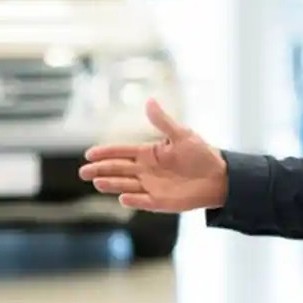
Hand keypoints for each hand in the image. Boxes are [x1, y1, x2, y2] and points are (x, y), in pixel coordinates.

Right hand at [79, 98, 227, 212]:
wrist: (219, 177)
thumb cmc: (201, 154)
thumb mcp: (182, 134)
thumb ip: (163, 122)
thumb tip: (150, 101)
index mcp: (148, 153)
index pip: (121, 152)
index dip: (105, 153)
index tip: (89, 154)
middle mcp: (146, 170)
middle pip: (118, 169)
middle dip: (101, 170)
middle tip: (83, 171)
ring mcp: (151, 186)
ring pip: (125, 185)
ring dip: (112, 184)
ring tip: (97, 182)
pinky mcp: (160, 202)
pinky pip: (142, 201)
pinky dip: (133, 200)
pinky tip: (123, 197)